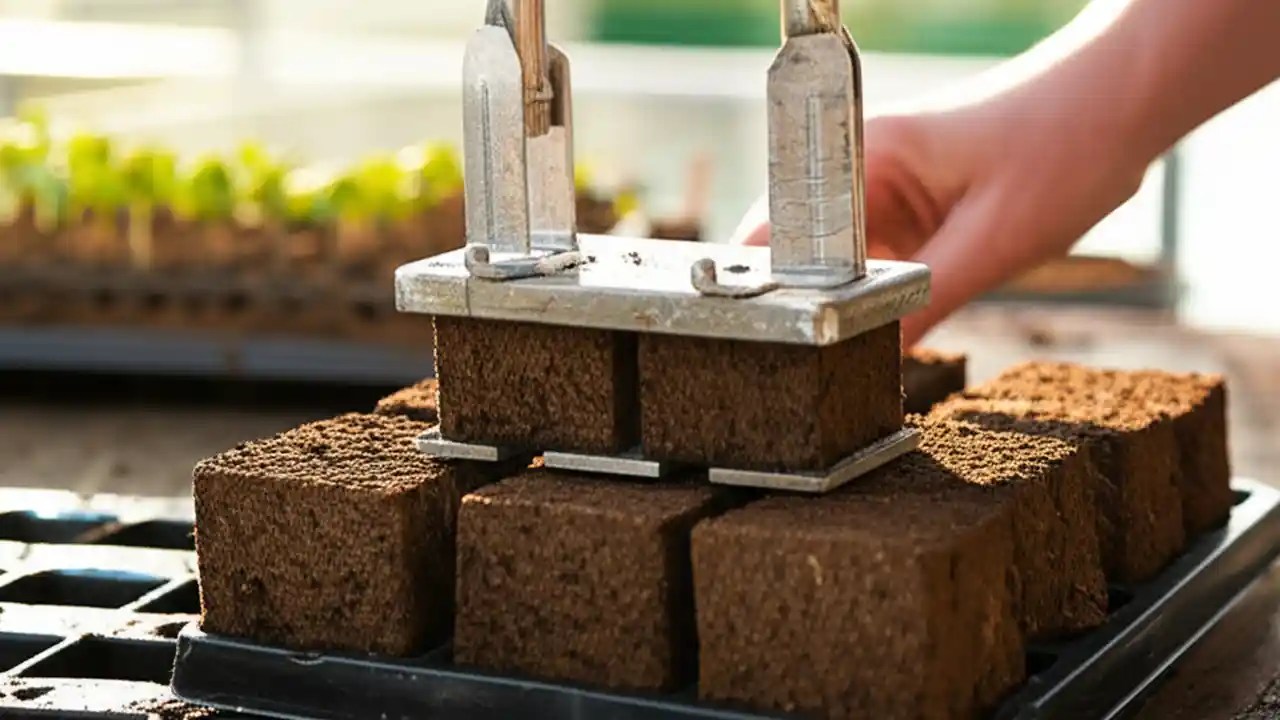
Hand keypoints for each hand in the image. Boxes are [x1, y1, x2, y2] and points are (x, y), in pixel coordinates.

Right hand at [730, 107, 1146, 347]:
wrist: (1123, 105)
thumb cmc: (1066, 144)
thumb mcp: (994, 242)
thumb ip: (922, 303)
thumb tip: (873, 360)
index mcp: (863, 157)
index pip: (776, 228)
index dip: (763, 290)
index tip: (765, 345)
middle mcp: (861, 170)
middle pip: (795, 249)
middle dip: (798, 304)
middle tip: (803, 366)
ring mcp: (884, 189)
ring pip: (834, 261)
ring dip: (839, 302)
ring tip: (845, 351)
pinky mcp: (912, 208)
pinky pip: (873, 260)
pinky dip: (874, 294)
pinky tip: (885, 327)